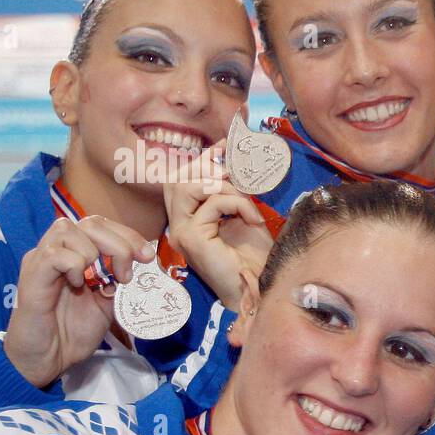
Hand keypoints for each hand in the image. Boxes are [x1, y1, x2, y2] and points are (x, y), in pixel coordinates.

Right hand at [4, 215, 153, 386]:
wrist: (49, 359)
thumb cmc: (73, 332)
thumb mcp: (108, 304)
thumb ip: (120, 282)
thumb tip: (144, 265)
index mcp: (74, 254)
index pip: (100, 225)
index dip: (127, 235)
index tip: (147, 257)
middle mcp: (56, 251)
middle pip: (89, 222)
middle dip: (118, 243)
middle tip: (127, 274)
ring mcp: (41, 261)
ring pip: (68, 229)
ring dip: (95, 253)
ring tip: (100, 282)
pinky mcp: (32, 276)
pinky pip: (54, 254)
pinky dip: (74, 265)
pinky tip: (79, 285)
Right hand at [162, 141, 272, 308]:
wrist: (258, 286)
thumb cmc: (254, 256)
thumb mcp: (243, 213)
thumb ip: (232, 190)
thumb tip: (230, 157)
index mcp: (187, 218)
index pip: (180, 178)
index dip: (202, 159)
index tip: (225, 147)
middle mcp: (178, 224)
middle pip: (176, 179)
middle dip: (207, 167)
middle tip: (235, 171)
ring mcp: (180, 232)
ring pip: (188, 186)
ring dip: (223, 186)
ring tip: (245, 199)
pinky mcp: (191, 238)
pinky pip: (212, 204)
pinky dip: (237, 203)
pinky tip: (253, 219)